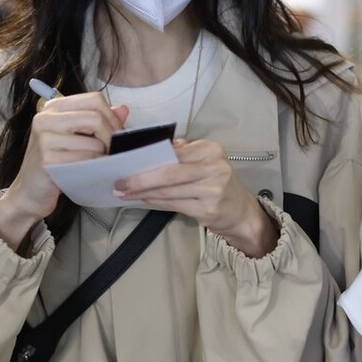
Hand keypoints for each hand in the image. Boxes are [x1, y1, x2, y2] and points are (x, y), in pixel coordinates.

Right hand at [0, 92, 128, 249]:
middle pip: (96, 117)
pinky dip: (93, 167)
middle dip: (111, 136)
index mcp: (53, 108)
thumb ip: (99, 120)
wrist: (29, 192)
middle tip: (111, 151)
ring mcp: (44, 139)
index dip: (112, 117)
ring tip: (95, 163)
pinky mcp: (47, 161)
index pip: (94, 99)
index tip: (116, 133)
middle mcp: (45, 119)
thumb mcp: (75, 136)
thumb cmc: (55, 163)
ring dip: (102, 156)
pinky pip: (86, 160)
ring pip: (94, 141)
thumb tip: (123, 109)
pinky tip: (86, 171)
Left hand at [113, 139, 278, 256]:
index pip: (172, 152)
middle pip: (169, 171)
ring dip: (143, 191)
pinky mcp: (208, 209)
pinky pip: (174, 204)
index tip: (125, 163)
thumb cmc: (217, 184)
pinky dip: (155, 201)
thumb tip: (149, 151)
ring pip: (168, 189)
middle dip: (140, 178)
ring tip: (125, 192)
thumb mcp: (205, 162)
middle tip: (119, 183)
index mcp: (210, 149)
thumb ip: (182, 154)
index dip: (147, 158)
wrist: (242, 212)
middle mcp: (214, 167)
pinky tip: (143, 199)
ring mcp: (212, 189)